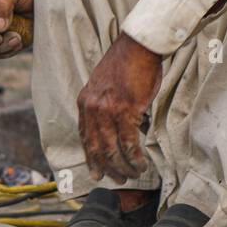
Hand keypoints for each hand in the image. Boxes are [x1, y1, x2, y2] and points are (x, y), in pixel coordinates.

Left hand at [76, 33, 161, 182]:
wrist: (138, 47)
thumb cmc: (127, 64)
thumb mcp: (105, 85)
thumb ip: (105, 106)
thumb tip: (117, 128)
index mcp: (85, 102)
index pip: (85, 137)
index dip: (91, 158)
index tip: (97, 172)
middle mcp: (92, 108)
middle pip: (97, 148)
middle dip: (108, 168)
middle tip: (119, 179)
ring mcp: (108, 110)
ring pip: (113, 149)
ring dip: (124, 166)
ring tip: (133, 174)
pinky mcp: (126, 111)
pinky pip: (129, 142)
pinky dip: (135, 157)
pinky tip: (141, 164)